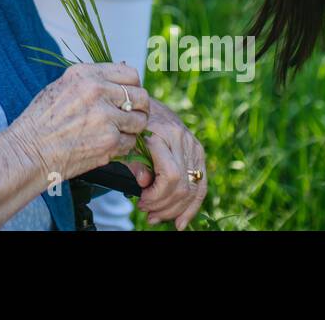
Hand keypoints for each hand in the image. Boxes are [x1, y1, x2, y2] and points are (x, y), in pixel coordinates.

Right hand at [5, 61, 149, 184]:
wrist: (29, 150)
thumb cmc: (41, 121)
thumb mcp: (62, 86)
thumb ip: (91, 81)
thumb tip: (118, 82)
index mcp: (85, 74)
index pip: (130, 73)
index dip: (132, 86)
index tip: (128, 95)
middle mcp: (97, 91)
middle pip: (141, 96)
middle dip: (138, 108)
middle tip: (128, 116)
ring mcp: (105, 117)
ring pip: (140, 120)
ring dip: (131, 128)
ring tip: (115, 132)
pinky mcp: (109, 142)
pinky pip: (130, 142)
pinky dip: (122, 146)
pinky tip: (105, 145)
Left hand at [134, 99, 207, 229]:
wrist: (142, 102)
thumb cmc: (129, 122)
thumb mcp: (124, 139)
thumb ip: (132, 160)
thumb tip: (144, 182)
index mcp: (164, 134)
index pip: (170, 176)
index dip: (156, 196)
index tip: (141, 202)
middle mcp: (183, 139)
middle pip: (182, 186)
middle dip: (164, 206)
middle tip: (147, 213)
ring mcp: (193, 145)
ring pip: (193, 188)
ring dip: (175, 209)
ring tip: (157, 217)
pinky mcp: (198, 151)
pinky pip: (201, 184)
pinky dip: (191, 206)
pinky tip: (180, 221)